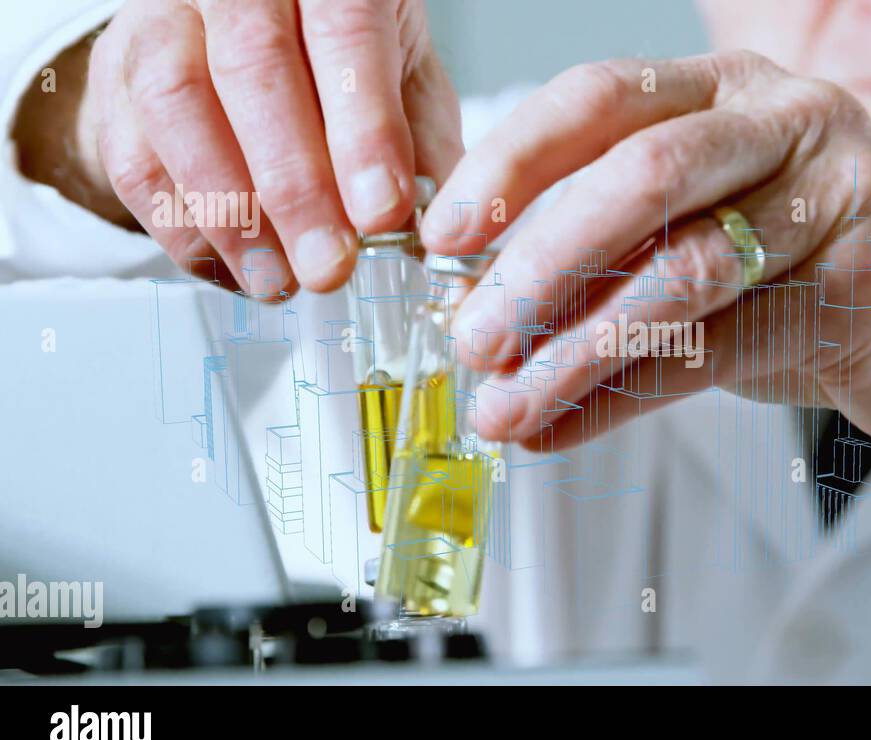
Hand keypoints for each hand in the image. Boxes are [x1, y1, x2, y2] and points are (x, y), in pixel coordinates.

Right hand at [75, 0, 461, 292]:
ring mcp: (165, 19)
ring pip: (179, 105)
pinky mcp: (118, 77)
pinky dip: (183, 226)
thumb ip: (425, 146)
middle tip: (330, 265)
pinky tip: (233, 268)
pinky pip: (134, 154)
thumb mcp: (406, 83)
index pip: (345, 32)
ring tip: (280, 279)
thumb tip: (448, 224)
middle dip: (296, 186)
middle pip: (254, 68)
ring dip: (232, 212)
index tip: (383, 213)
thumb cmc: (341, 61)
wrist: (238, 40)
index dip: (364, 130)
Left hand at [422, 51, 870, 567]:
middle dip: (539, 261)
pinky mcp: (867, 277)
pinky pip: (722, 345)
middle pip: (640, 172)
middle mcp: (786, 118)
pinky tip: (562, 426)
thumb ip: (611, 263)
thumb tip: (488, 312)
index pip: (600, 99)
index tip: (446, 238)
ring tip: (505, 403)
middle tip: (472, 334)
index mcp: (730, 90)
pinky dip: (626, 395)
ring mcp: (838, 190)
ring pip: (683, 269)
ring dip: (576, 347)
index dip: (512, 164)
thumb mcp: (704, 250)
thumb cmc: (814, 282)